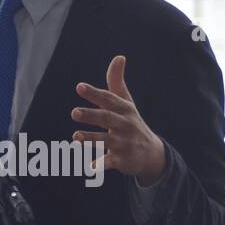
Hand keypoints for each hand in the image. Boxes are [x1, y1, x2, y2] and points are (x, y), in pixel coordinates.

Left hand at [71, 55, 165, 184]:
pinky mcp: (122, 160)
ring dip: (91, 139)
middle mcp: (125, 125)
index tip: (79, 87)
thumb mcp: (126, 102)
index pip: (108, 99)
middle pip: (107, 118)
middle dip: (91, 115)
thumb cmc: (132, 123)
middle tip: (74, 112)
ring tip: (75, 137)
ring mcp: (124, 143)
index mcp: (124, 109)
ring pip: (106, 140)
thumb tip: (119, 56)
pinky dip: (101, 165)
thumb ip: (117, 81)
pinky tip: (90, 168)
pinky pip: (110, 162)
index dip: (94, 93)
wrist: (151, 153)